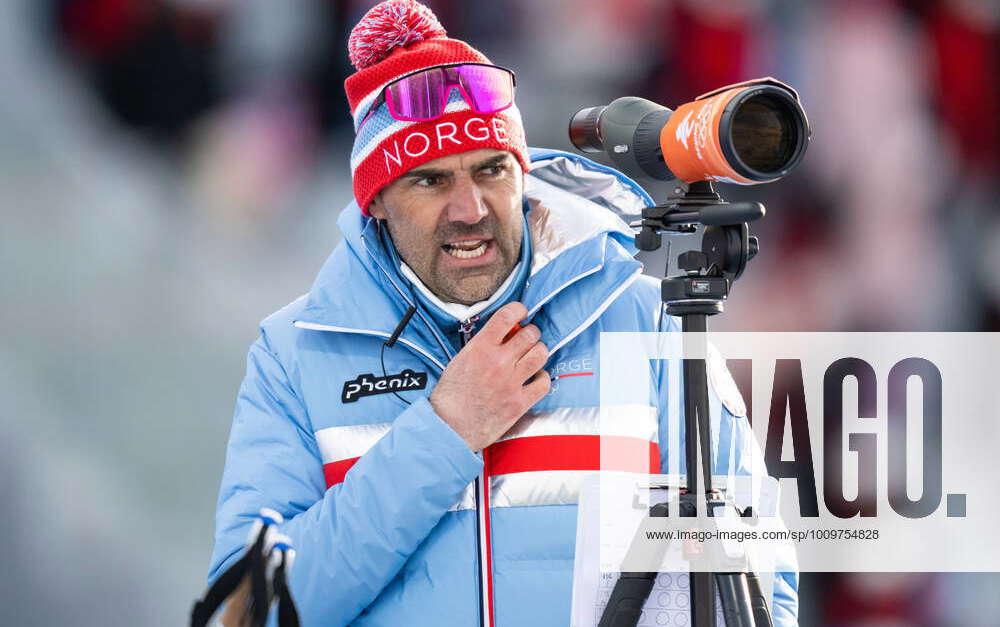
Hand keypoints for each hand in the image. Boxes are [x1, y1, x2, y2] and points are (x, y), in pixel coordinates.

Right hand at [429, 302, 549, 450]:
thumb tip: (502, 332)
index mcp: (480, 348)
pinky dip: (542, 377)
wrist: (449, 427)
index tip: (521, 312)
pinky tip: (534, 378)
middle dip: (531, 333)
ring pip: (541, 354)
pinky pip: (544, 382)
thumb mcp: (460, 359)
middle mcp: (498, 362)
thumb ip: (482, 345)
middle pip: (530, 334)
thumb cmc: (451, 395)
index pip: (507, 316)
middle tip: (527, 338)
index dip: (519, 309)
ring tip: (531, 356)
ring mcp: (511, 382)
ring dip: (538, 352)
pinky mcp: (519, 402)